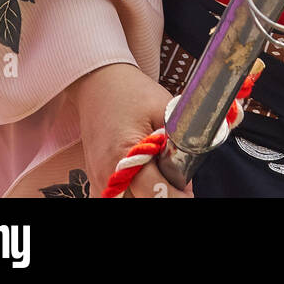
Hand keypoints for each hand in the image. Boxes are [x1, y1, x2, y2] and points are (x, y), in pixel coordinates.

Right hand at [69, 62, 193, 198]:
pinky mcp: (94, 181)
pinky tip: (141, 176)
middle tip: (175, 179)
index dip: (177, 195)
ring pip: (128, 201)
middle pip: (141, 201)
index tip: (189, 191)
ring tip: (157, 174)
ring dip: (145, 193)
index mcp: (122, 158)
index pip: (156, 194)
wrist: (98, 82)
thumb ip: (177, 146)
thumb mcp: (163, 110)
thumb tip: (186, 181)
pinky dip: (131, 192)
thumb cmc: (131, 92)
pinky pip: (117, 197)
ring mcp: (96, 181)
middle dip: (161, 194)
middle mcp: (105, 177)